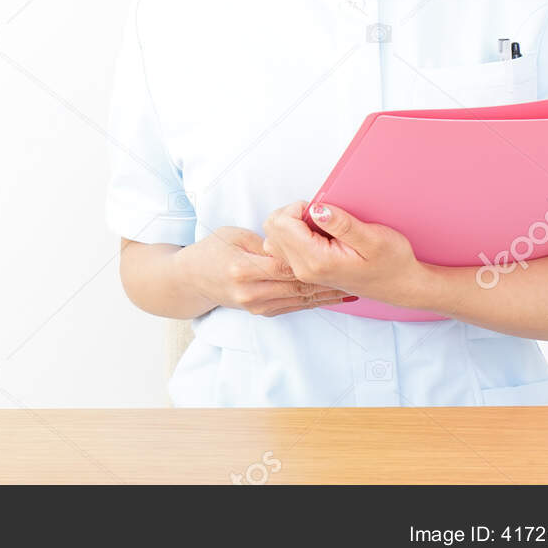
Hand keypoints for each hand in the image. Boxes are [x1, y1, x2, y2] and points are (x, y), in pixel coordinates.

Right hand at [177, 226, 357, 316]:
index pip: (286, 264)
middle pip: (298, 285)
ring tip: (352, 285)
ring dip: (327, 293)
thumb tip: (294, 238)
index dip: (312, 258)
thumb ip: (264, 241)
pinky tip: (334, 296)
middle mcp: (251, 292)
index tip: (335, 250)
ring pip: (300, 299)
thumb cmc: (213, 250)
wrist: (193, 280)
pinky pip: (295, 307)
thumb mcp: (234, 235)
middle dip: (328, 279)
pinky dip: (316, 301)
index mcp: (243, 269)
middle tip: (354, 270)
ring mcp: (257, 306)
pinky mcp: (262, 312)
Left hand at [261, 201, 425, 307]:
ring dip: (292, 224)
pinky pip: (284, 247)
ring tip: (320, 226)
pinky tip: (318, 235)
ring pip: (275, 237)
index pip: (281, 224)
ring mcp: (302, 272)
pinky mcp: (305, 271)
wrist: (399, 285)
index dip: (298, 207)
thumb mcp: (374, 238)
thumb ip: (342, 224)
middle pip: (273, 229)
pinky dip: (295, 234)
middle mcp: (303, 270)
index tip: (322, 209)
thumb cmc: (391, 262)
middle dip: (292, 213)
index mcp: (316, 261)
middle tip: (321, 215)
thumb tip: (316, 209)